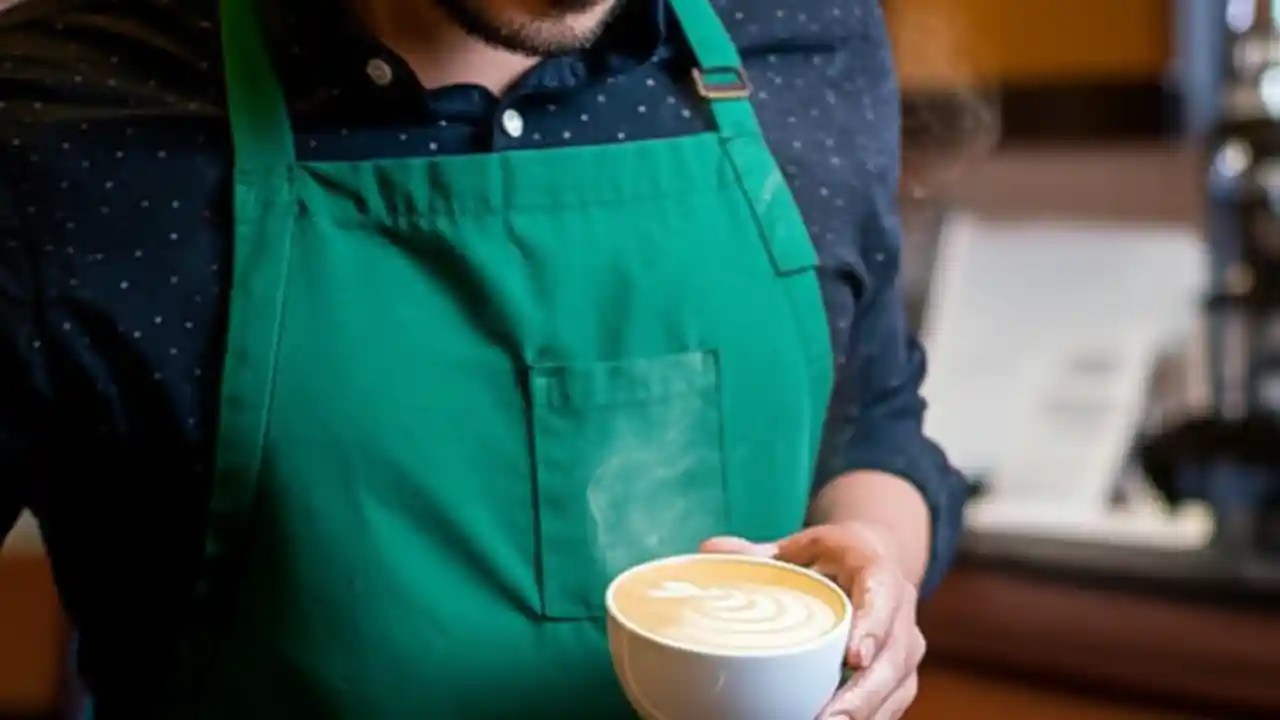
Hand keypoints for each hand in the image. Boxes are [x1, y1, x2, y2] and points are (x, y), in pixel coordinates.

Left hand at [701, 523, 925, 719]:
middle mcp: (901, 611)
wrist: (875, 563)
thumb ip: (756, 553)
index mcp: (876, 570)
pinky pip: (892, 705)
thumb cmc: (830, 557)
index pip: (881, 595)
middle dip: (863, 694)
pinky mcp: (901, 677)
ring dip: (865, 714)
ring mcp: (905, 647)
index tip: (853, 656)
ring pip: (897, 687)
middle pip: (892, 657)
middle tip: (829, 719)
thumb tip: (709, 549)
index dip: (871, 626)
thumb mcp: (798, 548)